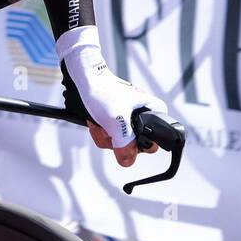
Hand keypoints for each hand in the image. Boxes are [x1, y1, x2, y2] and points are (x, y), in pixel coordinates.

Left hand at [57, 26, 168, 165]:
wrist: (84, 78)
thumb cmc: (102, 91)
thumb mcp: (115, 120)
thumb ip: (125, 143)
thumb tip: (128, 161)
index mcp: (153, 111)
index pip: (157, 141)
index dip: (140, 145)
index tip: (124, 137)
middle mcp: (144, 117)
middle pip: (136, 146)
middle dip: (117, 140)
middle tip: (107, 127)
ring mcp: (129, 120)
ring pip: (121, 143)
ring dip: (105, 136)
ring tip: (98, 121)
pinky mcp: (116, 121)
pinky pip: (111, 137)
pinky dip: (101, 132)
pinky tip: (95, 122)